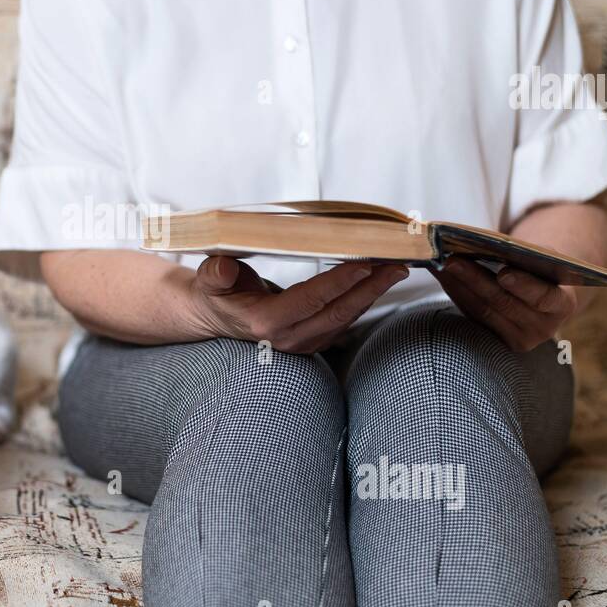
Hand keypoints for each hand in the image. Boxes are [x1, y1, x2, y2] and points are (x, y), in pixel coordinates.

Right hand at [190, 256, 409, 353]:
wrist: (215, 316)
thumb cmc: (217, 292)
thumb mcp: (209, 281)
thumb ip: (215, 274)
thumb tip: (223, 268)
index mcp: (266, 323)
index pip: (311, 300)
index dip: (339, 282)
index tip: (364, 263)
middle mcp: (289, 338)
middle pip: (339, 311)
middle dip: (371, 287)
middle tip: (397, 264)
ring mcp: (303, 343)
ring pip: (347, 317)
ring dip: (373, 293)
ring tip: (394, 268)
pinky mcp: (313, 341)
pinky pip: (344, 320)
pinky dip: (363, 299)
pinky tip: (377, 281)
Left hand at [431, 258, 578, 352]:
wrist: (542, 297)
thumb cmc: (541, 270)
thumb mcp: (543, 261)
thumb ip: (526, 255)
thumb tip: (485, 242)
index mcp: (562, 305)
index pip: (544, 297)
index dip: (524, 285)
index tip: (504, 272)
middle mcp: (543, 328)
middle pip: (504, 303)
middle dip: (475, 280)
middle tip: (452, 260)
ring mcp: (519, 339)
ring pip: (482, 310)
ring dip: (458, 285)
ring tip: (439, 264)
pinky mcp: (497, 341)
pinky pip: (472, 315)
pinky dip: (456, 293)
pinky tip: (442, 276)